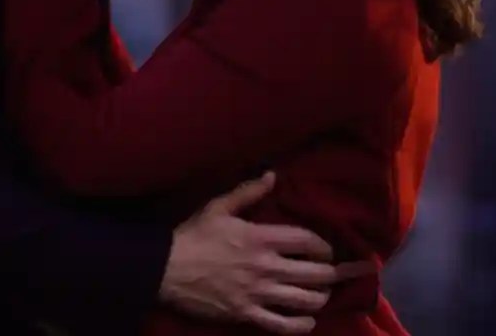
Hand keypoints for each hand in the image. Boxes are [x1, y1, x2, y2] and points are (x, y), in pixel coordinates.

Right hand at [159, 173, 360, 333]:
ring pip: (306, 301)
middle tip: (331, 274)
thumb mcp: (218, 207)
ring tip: (320, 295)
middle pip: (316, 274)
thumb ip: (248, 191)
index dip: (324, 246)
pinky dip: (302, 325)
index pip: (307, 241)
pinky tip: (307, 321)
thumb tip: (272, 175)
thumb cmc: (192, 236)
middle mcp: (265, 267)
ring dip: (320, 298)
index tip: (326, 250)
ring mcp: (257, 293)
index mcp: (260, 238)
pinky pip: (284, 325)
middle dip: (331, 275)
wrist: (165, 269)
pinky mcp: (246, 314)